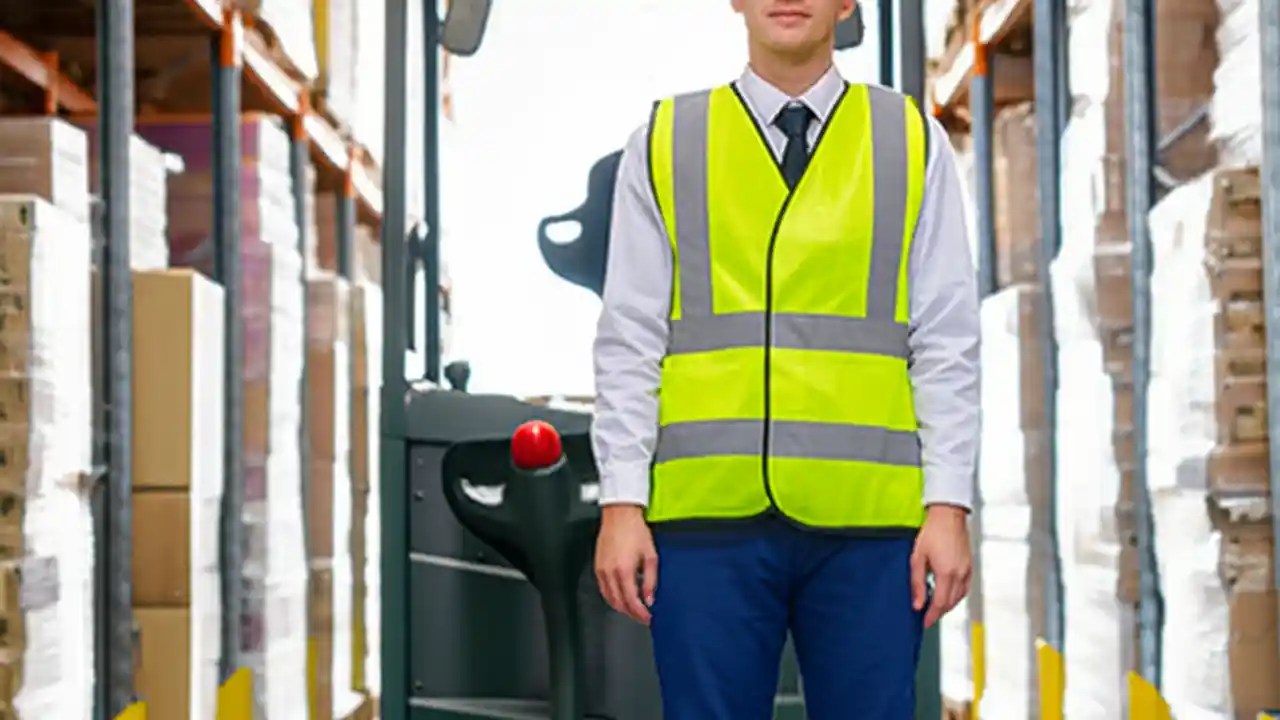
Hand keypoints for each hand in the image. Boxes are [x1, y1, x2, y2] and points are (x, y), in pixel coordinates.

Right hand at [594, 504, 657, 624]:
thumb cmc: (635, 531)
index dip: (640, 613)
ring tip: (633, 608)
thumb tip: (649, 598)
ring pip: (609, 598)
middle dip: (632, 613)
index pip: (632, 601)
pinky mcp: (597, 566)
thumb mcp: (651, 556)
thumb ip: (650, 580)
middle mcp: (610, 573)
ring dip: (621, 607)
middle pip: (619, 603)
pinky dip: (612, 597)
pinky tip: (621, 596)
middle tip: (642, 615)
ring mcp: (601, 570)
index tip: (648, 617)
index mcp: (624, 571)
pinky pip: (603, 589)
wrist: (619, 515)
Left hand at [911, 504, 972, 628]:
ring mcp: (967, 570)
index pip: (939, 603)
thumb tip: (917, 603)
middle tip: (927, 617)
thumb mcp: (917, 557)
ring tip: (935, 607)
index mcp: (946, 573)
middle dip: (939, 612)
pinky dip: (956, 596)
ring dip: (947, 605)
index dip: (932, 615)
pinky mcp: (970, 566)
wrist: (948, 515)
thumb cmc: (932, 532)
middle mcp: (959, 574)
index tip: (924, 622)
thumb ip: (917, 582)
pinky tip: (948, 594)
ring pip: (959, 597)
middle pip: (950, 602)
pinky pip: (964, 588)